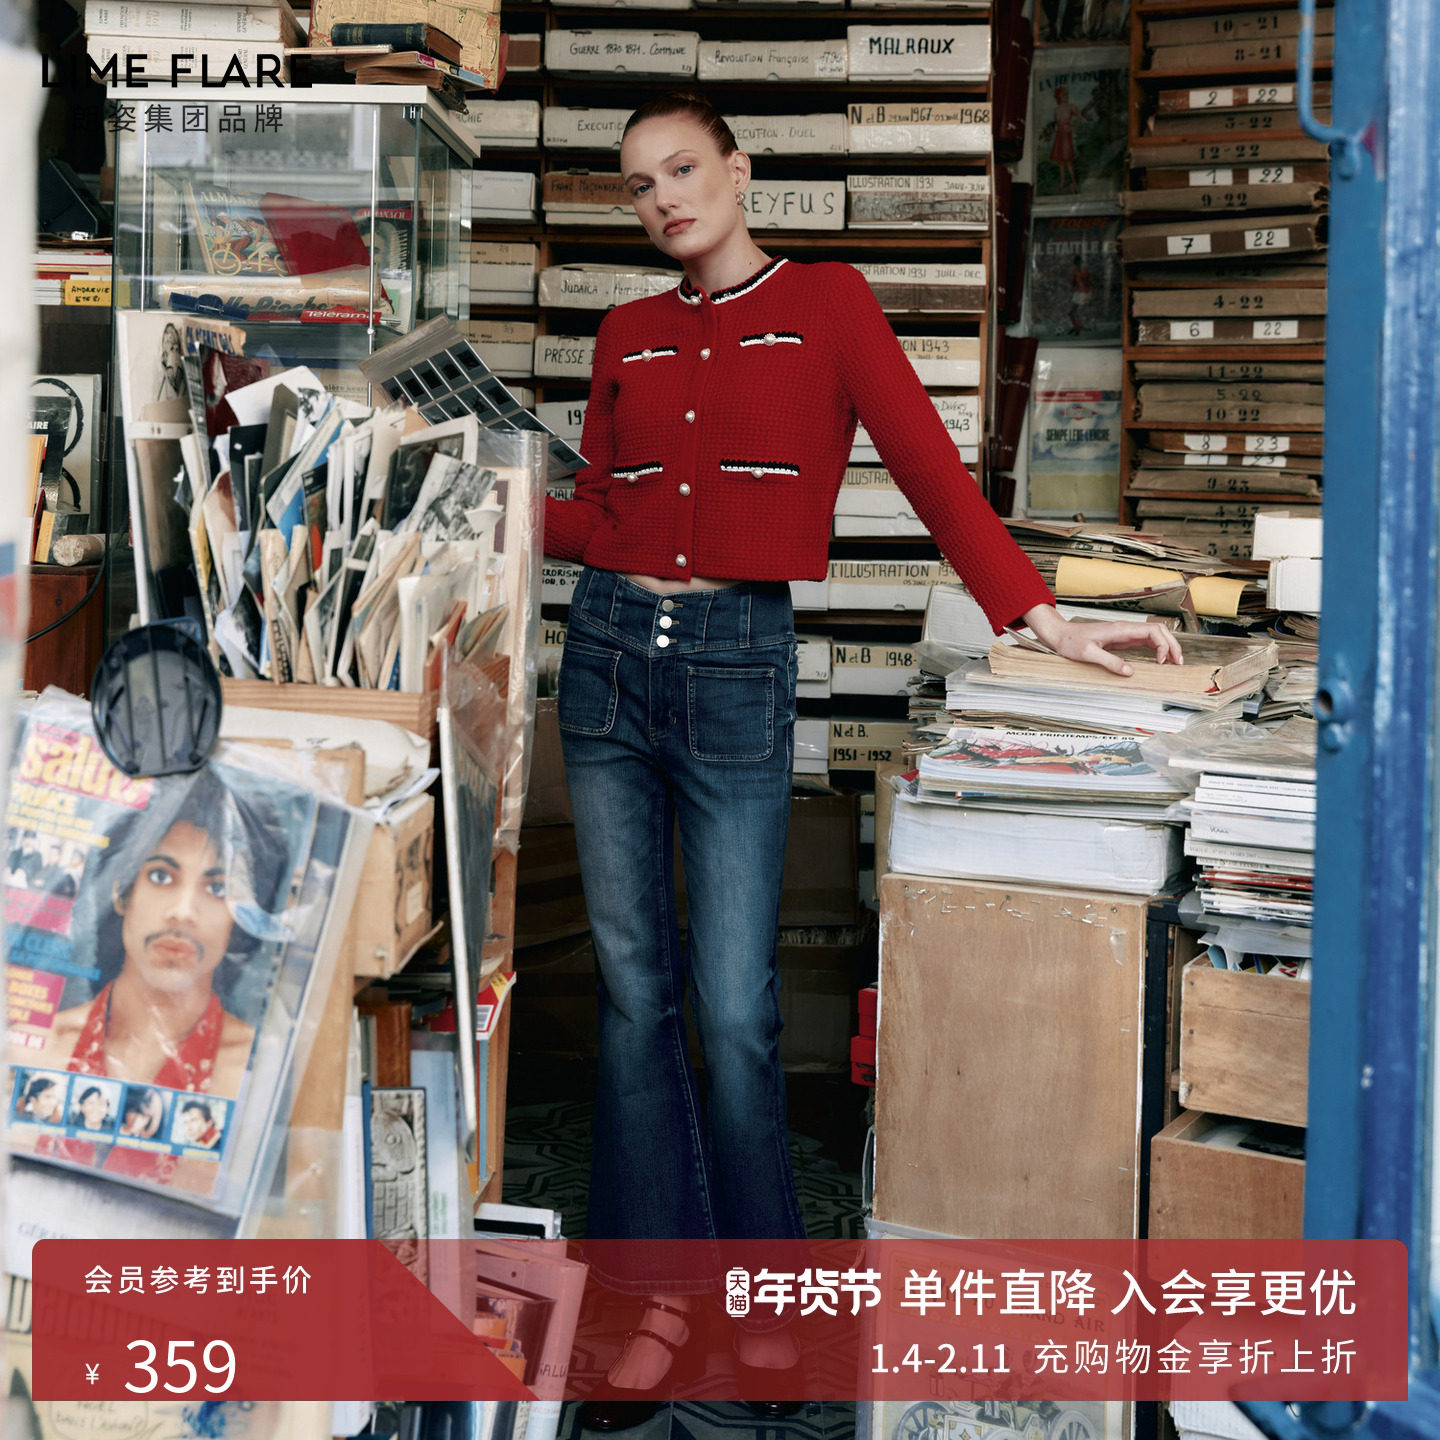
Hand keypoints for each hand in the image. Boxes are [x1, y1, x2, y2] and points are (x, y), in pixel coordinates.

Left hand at [1020, 605, 1183, 677]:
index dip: (1163, 645)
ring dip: (1167, 648)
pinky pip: (1146, 642)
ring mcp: (1126, 634)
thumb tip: (1129, 672)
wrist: (1061, 635)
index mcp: (1121, 629)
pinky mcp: (1123, 640)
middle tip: (1178, 663)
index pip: (1153, 631)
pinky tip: (1160, 661)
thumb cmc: (1071, 641)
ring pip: (1155, 636)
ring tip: (1174, 664)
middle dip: (1172, 645)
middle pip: (1159, 631)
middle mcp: (1126, 629)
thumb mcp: (1088, 654)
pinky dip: (1157, 650)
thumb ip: (1109, 662)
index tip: (1162, 662)